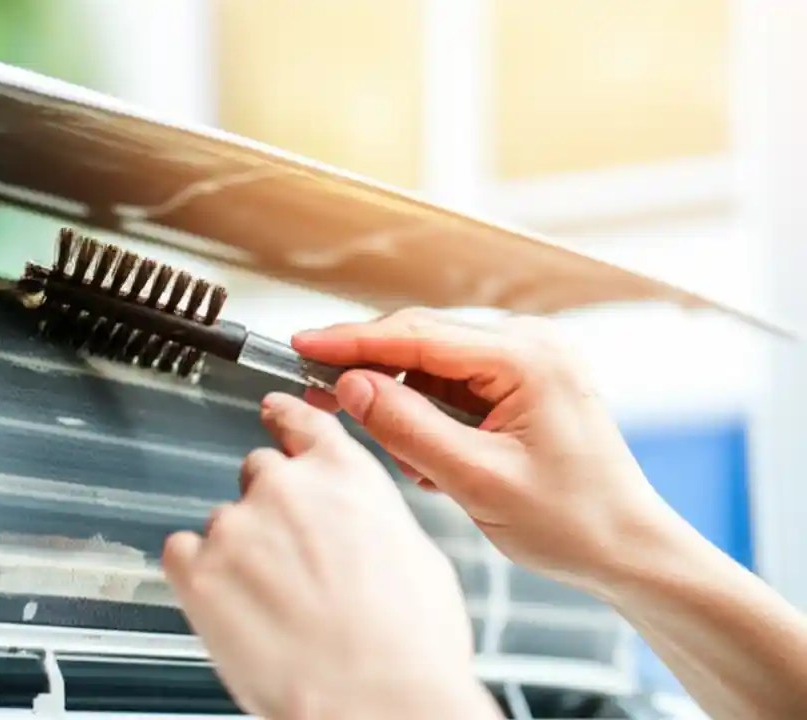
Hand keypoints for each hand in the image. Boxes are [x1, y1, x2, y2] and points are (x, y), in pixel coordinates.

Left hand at [162, 393, 498, 719]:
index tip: (271, 414)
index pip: (298, 422)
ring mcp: (237, 528)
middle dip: (268, 510)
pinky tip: (230, 607)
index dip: (281, 418)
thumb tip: (359, 525)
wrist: (377, 701)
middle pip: (258, 474)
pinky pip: (182, 554)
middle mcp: (286, 488)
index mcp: (345, 476)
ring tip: (271, 604)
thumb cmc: (409, 646)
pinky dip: (196, 576)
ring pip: (223, 522)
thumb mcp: (418, 557)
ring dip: (238, 553)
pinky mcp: (198, 573)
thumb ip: (370, 520)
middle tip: (289, 560)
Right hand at [293, 308, 677, 593]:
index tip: (303, 344)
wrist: (628, 548)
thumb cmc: (572, 522)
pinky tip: (429, 457)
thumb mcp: (476, 479)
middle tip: (317, 395)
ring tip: (408, 460)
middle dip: (370, 371)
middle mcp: (531, 345)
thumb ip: (408, 428)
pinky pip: (455, 386)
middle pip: (421, 342)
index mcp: (528, 358)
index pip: (418, 335)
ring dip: (404, 406)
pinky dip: (429, 416)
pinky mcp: (523, 384)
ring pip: (433, 367)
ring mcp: (529, 362)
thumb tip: (351, 386)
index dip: (352, 341)